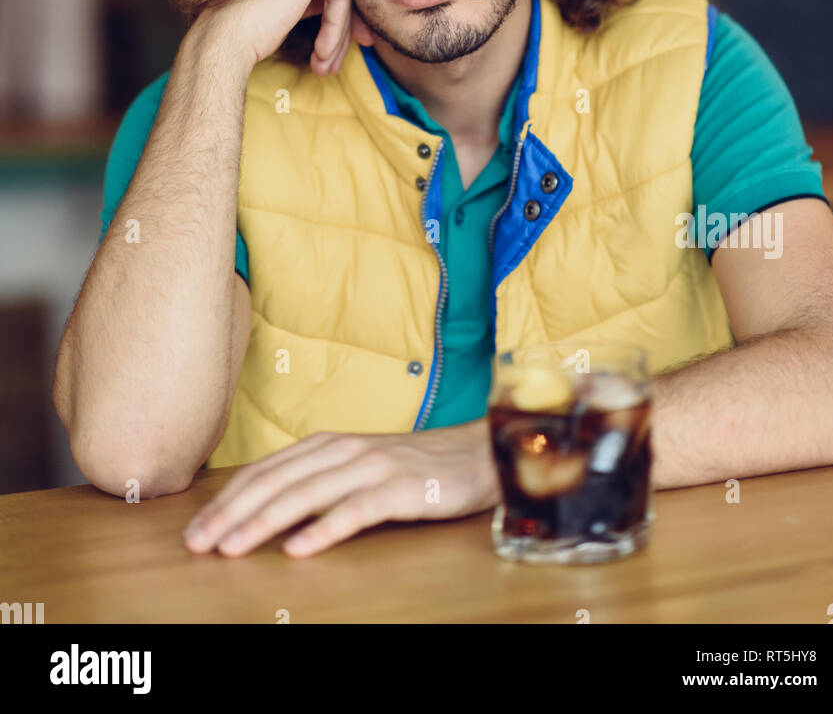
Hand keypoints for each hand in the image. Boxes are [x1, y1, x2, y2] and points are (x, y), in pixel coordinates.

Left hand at [182, 419, 500, 557]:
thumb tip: (265, 508)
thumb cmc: (413, 467)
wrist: (477, 455)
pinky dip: (324, 529)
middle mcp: (344, 450)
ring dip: (264, 522)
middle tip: (197, 544)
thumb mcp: (356, 468)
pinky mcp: (402, 488)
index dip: (225, 500)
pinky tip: (299, 550)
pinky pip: (357, 510)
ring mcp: (372, 467)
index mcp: (327, 444)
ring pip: (306, 494)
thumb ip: (316, 479)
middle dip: (231, 514)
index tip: (194, 529)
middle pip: (276, 482)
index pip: (264, 472)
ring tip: (231, 548)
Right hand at [193, 0, 374, 74]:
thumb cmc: (247, 28)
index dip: (337, 20)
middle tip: (337, 64)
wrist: (223, 37)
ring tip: (326, 68)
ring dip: (337, 38)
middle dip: (344, 30)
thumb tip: (348, 10)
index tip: (336, 52)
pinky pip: (341, 1)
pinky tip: (320, 53)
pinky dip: (335, 32)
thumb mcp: (287, 6)